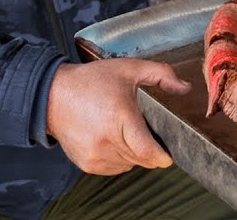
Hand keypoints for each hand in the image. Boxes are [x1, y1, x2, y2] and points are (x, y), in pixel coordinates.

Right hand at [45, 58, 189, 174]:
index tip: (169, 155)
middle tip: (146, 132)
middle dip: (150, 150)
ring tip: (126, 132)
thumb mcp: (128, 69)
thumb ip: (160, 74)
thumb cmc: (90, 81)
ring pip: (129, 165)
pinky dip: (119, 158)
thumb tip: (184, 87)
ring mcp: (95, 154)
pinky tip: (113, 139)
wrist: (52, 95)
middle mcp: (107, 139)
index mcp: (120, 117)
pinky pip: (114, 168)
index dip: (162, 157)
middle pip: (141, 159)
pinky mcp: (87, 163)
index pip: (147, 151)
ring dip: (134, 154)